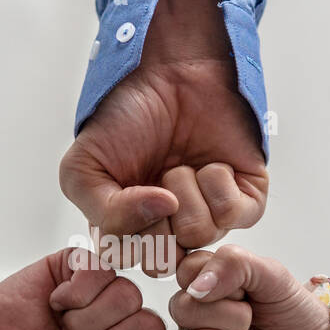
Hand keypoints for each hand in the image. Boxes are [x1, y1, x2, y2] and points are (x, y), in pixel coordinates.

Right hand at [59, 0, 267, 274]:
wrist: (169, 68)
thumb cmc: (124, 114)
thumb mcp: (84, 169)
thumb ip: (103, 214)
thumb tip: (160, 216)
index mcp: (130, 228)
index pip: (127, 261)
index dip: (126, 236)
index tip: (122, 200)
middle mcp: (170, 229)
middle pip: (165, 259)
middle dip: (156, 219)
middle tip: (156, 185)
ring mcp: (209, 216)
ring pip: (199, 236)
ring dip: (185, 193)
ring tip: (179, 165)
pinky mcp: (244, 200)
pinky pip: (234, 215)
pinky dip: (217, 185)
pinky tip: (209, 164)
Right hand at [169, 246, 329, 329]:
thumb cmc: (296, 317)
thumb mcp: (274, 276)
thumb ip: (234, 263)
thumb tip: (198, 285)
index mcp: (205, 284)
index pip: (186, 272)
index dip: (221, 282)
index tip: (245, 291)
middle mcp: (193, 317)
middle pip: (185, 309)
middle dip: (234, 317)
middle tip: (254, 322)